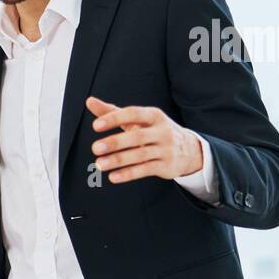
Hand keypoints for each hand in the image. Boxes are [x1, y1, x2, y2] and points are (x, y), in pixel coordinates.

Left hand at [86, 96, 202, 182]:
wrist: (189, 149)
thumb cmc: (155, 131)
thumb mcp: (138, 120)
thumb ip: (113, 112)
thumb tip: (89, 101)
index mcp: (153, 116)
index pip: (133, 114)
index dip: (114, 119)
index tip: (96, 126)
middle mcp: (161, 131)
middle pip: (137, 136)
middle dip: (115, 142)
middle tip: (95, 148)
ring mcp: (165, 149)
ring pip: (140, 155)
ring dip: (118, 160)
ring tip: (99, 164)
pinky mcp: (166, 166)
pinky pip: (145, 169)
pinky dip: (128, 174)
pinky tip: (113, 177)